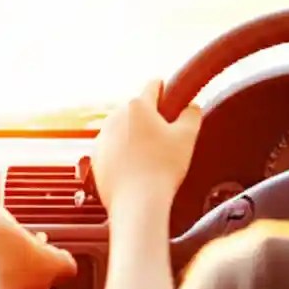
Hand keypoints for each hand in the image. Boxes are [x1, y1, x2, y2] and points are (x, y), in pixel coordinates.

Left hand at [91, 80, 201, 213]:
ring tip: (152, 158)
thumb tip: (191, 107)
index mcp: (137, 106)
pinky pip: (113, 150)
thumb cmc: (162, 168)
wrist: (137, 201)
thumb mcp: (187, 136)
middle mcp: (115, 117)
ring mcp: (103, 138)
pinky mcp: (97, 158)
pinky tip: (138, 169)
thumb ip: (192, 115)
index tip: (170, 96)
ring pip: (124, 130)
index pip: (153, 86)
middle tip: (166, 138)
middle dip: (151, 120)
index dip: (166, 90)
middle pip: (137, 111)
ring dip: (136, 137)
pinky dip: (123, 155)